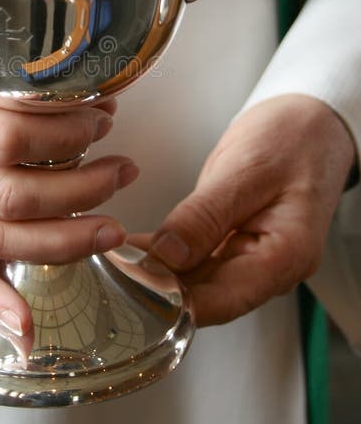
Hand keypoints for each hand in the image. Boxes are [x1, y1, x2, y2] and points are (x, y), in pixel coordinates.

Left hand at [130, 95, 355, 325]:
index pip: (222, 301)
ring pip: (198, 281)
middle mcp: (271, 269)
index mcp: (286, 256)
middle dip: (158, 289)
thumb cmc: (293, 138)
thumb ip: (206, 215)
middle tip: (110, 272)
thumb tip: (167, 255)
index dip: (172, 301)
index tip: (130, 286)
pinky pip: (198, 259)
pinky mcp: (235, 244)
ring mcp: (253, 258)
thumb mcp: (247, 170)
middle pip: (207, 297)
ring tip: (113, 260)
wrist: (313, 122)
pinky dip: (168, 255)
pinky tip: (133, 247)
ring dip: (159, 273)